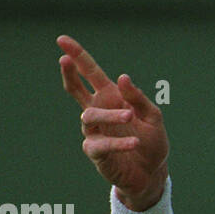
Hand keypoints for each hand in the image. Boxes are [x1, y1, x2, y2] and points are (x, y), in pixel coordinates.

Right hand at [57, 34, 168, 209]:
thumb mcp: (153, 117)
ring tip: (130, 116)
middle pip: (76, 90)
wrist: (152, 173)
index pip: (90, 74)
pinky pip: (103, 144)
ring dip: (111, 114)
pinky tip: (134, 143)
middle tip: (63, 60)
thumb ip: (138, 99)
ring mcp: (95, 132)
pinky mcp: (97, 153)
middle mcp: (99, 112)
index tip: (61, 40)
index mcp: (111, 98)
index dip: (77, 57)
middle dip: (69, 74)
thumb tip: (123, 78)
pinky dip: (119, 142)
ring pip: (91, 116)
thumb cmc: (151, 142)